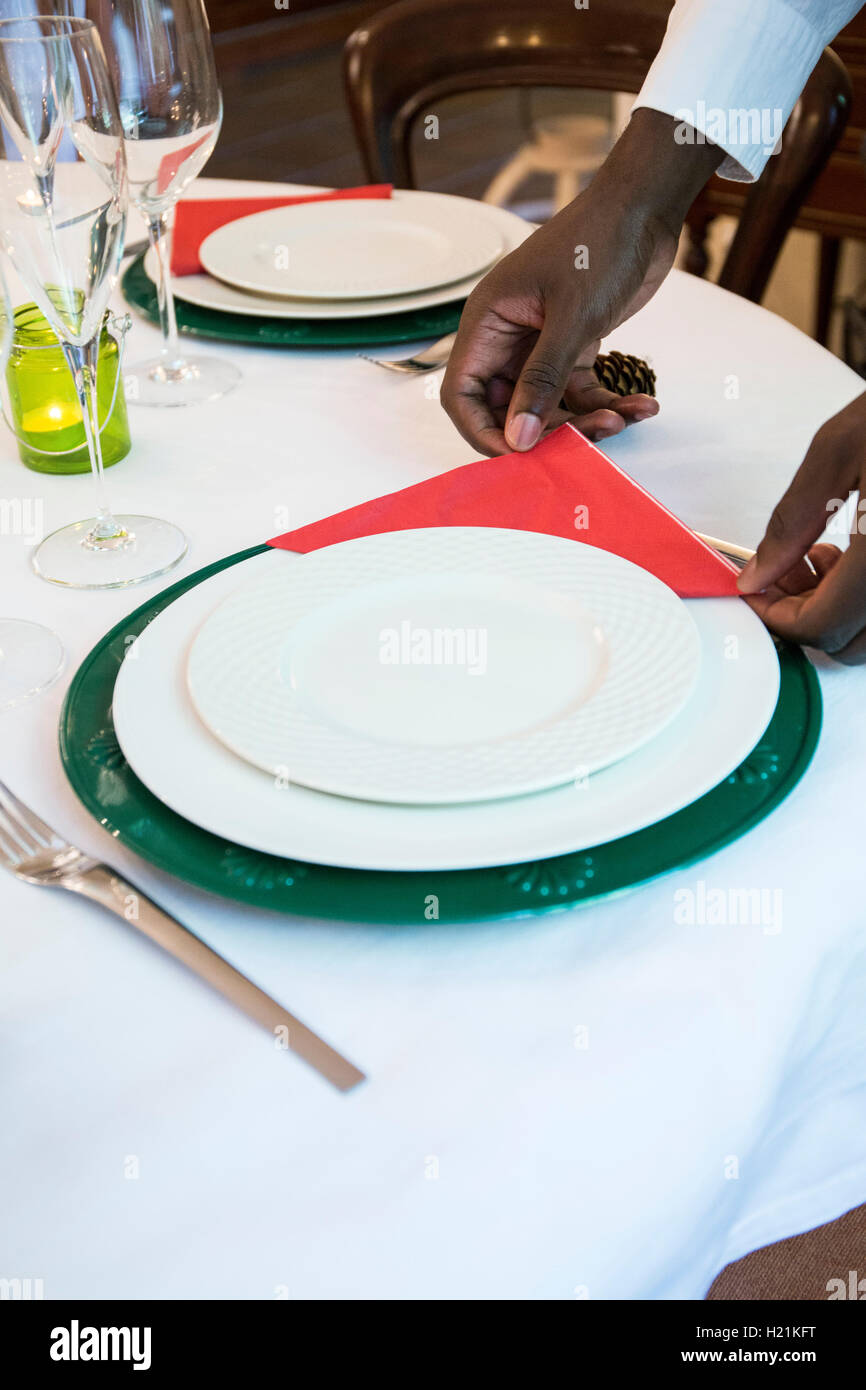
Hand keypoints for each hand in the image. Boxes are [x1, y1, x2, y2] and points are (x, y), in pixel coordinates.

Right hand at [441, 109, 722, 455]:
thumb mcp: (570, 318)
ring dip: (586, 421)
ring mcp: (540, 344)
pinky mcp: (573, 347)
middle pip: (507, 408)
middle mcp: (507, 338)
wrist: (645, 207)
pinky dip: (608, 403)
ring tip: (624, 415)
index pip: (462, 395)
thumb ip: (541, 382)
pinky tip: (641, 404)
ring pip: (549, 406)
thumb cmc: (598, 243)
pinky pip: (581, 391)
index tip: (519, 454)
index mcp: (487, 324)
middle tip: (586, 439)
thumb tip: (518, 438)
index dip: (482, 431)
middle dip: (546, 431)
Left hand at [737, 392, 865, 663]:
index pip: (823, 627)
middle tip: (785, 572)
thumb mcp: (839, 451)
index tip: (756, 591)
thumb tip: (758, 573)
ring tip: (822, 557)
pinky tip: (857, 554)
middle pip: (852, 645)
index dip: (776, 616)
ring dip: (840, 612)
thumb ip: (792, 523)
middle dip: (808, 616)